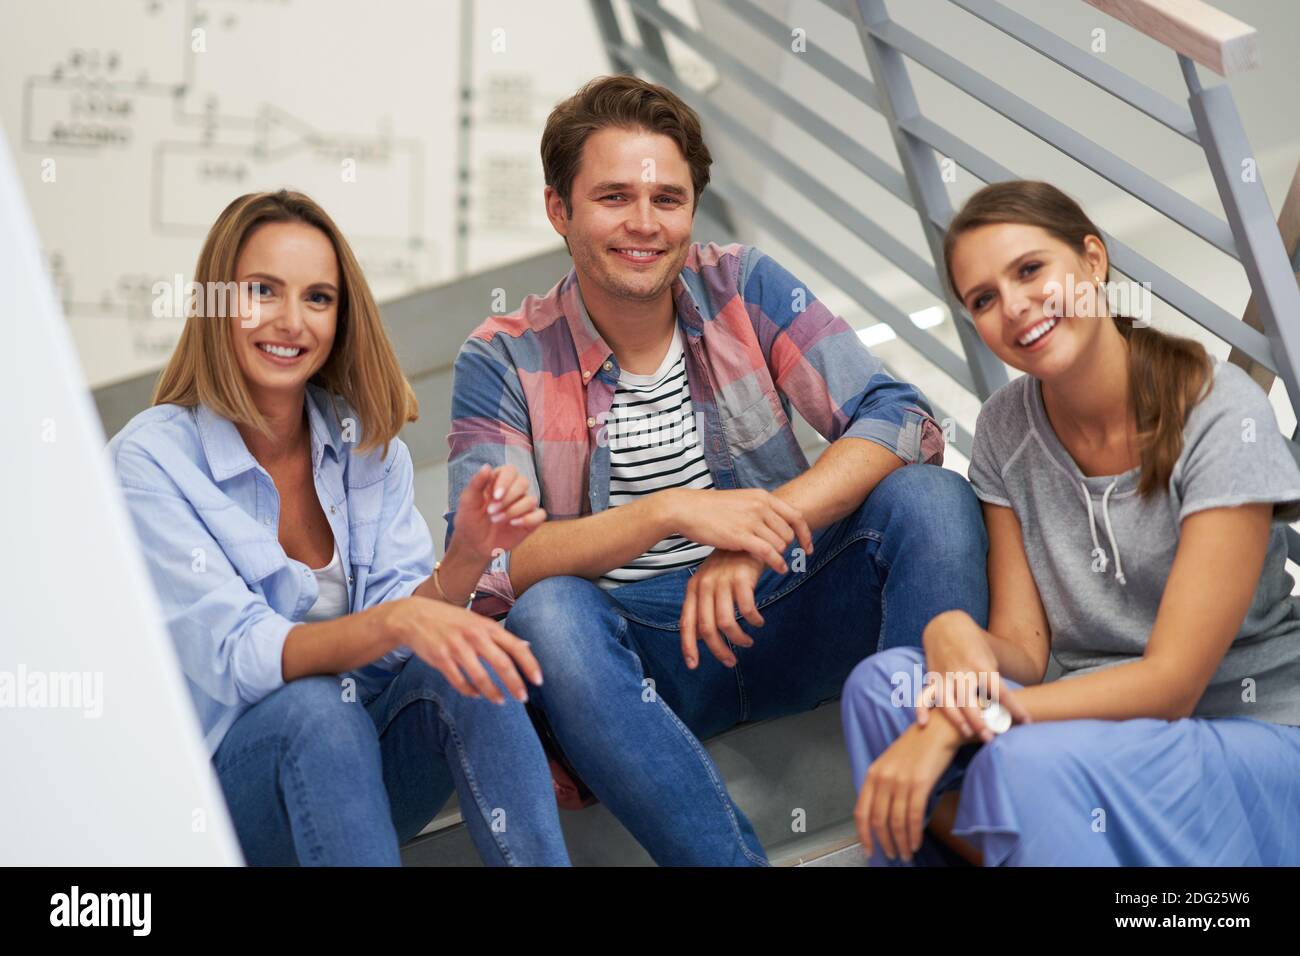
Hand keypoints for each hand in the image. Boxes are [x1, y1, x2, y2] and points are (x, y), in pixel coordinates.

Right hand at [379, 595, 541, 703]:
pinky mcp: (440, 658)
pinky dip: (469, 691)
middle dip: (515, 683)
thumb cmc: (450, 620)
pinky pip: (459, 681)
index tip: (538, 681)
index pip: (516, 646)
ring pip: (480, 676)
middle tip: (523, 698)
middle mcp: (474, 635)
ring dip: (493, 692)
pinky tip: (475, 694)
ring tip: (500, 701)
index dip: (529, 665)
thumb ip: (499, 635)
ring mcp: (456, 647)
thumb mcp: (477, 621)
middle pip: (502, 663)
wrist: (414, 616)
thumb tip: (526, 645)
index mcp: (486, 626)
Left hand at [450, 463, 545, 563]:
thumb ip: (476, 483)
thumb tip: (487, 466)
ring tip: (496, 520)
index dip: (506, 481)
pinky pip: (540, 515)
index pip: (510, 470)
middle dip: (508, 498)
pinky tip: (513, 524)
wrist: (474, 545)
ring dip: (513, 511)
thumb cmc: (470, 520)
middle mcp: (513, 491)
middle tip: (491, 511)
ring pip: (531, 499)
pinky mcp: (530, 521)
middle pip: (523, 482)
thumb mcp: (467, 502)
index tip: (495, 496)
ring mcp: (523, 506)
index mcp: (498, 481)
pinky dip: (528, 519)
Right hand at [665, 488, 812, 573]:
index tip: (808, 547)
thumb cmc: (709, 508)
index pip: (795, 515)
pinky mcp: (741, 536)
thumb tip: (771, 521)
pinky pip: (769, 553)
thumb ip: (757, 509)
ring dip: (779, 555)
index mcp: (761, 496)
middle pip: (789, 532)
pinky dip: (777, 563)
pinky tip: (779, 569)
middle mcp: (760, 506)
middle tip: (783, 557)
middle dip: (788, 547)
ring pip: (780, 543)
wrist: (686, 509)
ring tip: (773, 562)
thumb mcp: (739, 501)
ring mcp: (751, 521)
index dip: (805, 533)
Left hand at [679, 549, 764, 669]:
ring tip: (747, 642)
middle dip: (719, 650)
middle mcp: (704, 586)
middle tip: (730, 661)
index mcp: (694, 589)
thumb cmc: (730, 564)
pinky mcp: (741, 578)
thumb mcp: (712, 584)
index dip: (689, 646)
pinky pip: (747, 609)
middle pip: (707, 628)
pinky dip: (754, 621)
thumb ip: (704, 608)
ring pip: (726, 623)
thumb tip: (701, 638)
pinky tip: (759, 622)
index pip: (686, 622)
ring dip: (738, 638)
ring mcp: (722, 581)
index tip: (693, 665)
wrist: (748, 538)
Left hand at [855, 719, 961, 861]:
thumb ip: (883, 785)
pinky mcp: (919, 783)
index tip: (868, 849)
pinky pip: (913, 816)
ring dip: (901, 842)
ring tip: (906, 853)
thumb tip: (881, 814)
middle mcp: (883, 777)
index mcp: (872, 773)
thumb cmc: (917, 747)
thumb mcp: (891, 764)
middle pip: (878, 820)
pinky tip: (916, 842)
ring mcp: (900, 780)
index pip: (861, 811)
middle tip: (892, 855)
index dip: (863, 834)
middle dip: (884, 843)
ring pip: (896, 821)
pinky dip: (914, 834)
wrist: (937, 729)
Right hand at [916, 610, 1031, 742]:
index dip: (1014, 708)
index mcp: (981, 666)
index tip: (1027, 722)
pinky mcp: (932, 679)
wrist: (947, 626)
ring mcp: (944, 676)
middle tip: (991, 738)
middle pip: (971, 701)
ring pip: (948, 702)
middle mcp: (962, 672)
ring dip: (957, 720)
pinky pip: (923, 695)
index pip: (1001, 691)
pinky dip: (921, 709)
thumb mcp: (989, 660)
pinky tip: (923, 723)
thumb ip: (994, 684)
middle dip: (980, 721)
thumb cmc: (975, 649)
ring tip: (968, 734)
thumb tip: (1011, 711)